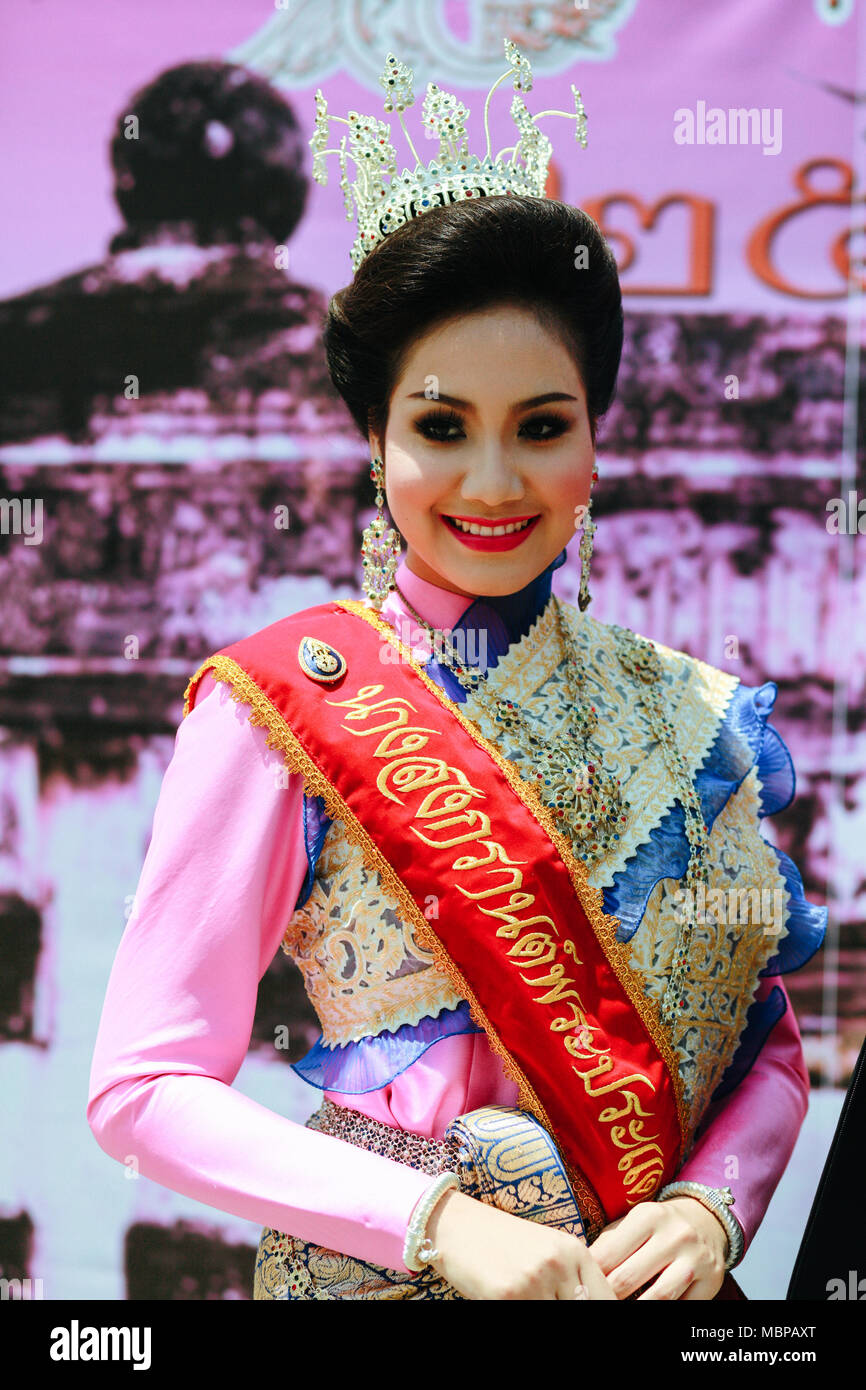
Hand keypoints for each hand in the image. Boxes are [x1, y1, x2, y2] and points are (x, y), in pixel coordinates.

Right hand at [422, 1188, 618, 1300]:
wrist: (458, 1225)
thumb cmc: (504, 1242)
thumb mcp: (547, 1252)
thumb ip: (573, 1279)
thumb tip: (589, 1301)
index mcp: (575, 1251)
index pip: (608, 1300)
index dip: (600, 1310)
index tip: (583, 1307)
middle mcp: (560, 1263)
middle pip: (584, 1309)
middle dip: (573, 1312)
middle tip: (545, 1300)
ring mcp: (535, 1279)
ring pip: (556, 1316)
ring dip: (541, 1310)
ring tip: (527, 1297)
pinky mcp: (509, 1294)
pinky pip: (526, 1316)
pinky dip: (519, 1312)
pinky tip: (508, 1299)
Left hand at [588, 1196, 727, 1299]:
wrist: (707, 1220)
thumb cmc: (659, 1225)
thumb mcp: (635, 1222)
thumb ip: (609, 1242)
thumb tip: (581, 1263)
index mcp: (648, 1216)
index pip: (609, 1254)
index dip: (591, 1274)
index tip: (580, 1284)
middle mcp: (674, 1235)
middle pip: (628, 1278)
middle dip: (608, 1294)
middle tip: (594, 1300)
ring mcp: (695, 1259)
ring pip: (657, 1297)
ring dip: (635, 1307)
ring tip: (619, 1307)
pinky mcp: (711, 1281)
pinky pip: (681, 1305)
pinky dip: (661, 1309)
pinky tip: (647, 1306)